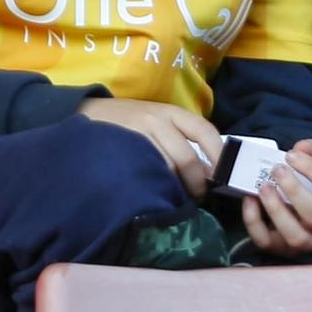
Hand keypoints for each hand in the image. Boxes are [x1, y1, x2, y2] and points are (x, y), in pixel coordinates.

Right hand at [78, 98, 221, 199]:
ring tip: (177, 199)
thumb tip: (208, 171)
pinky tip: (155, 195)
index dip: (218, 154)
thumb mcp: (158, 120)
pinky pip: (144, 173)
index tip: (222, 176)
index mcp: (171, 112)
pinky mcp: (121, 150)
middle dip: (197, 182)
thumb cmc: (131, 121)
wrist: (88, 112)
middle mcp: (156, 120)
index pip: (204, 130)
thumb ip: (182, 139)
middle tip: (197, 196)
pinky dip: (154, 187)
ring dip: (176, 188)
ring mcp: (137, 135)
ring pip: (166, 168)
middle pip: (187, 157)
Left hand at [240, 139, 311, 256]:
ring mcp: (308, 242)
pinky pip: (267, 242)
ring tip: (263, 186)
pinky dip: (254, 223)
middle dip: (293, 191)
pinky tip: (250, 200)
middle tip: (277, 170)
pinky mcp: (284, 249)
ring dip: (276, 210)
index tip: (291, 155)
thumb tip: (302, 147)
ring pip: (295, 236)